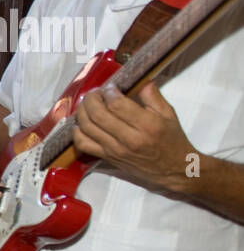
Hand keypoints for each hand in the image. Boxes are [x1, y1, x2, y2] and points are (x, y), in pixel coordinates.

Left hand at [73, 82, 192, 191]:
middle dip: (91, 98)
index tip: (110, 86)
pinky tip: (81, 123)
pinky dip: (77, 132)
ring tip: (87, 104)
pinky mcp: (107, 157)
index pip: (117, 105)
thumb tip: (139, 80)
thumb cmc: (172, 140)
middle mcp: (128, 139)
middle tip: (95, 92)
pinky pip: (83, 144)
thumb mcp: (168, 114)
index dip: (109, 92)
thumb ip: (152, 96)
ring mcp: (114, 150)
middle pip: (97, 114)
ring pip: (87, 127)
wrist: (173, 170)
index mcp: (147, 125)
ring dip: (82, 112)